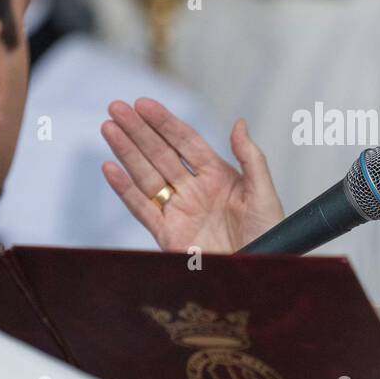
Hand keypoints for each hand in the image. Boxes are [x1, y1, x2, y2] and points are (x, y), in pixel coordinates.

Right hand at [101, 98, 284, 252]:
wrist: (260, 274)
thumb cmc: (271, 238)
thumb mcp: (264, 194)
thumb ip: (251, 159)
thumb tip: (239, 123)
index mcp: (218, 177)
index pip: (186, 142)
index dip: (165, 123)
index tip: (144, 104)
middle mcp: (195, 190)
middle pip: (160, 154)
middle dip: (138, 130)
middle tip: (116, 107)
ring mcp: (179, 211)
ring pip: (146, 175)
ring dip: (126, 152)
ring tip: (108, 127)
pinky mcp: (168, 235)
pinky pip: (142, 208)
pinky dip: (124, 189)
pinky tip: (110, 168)